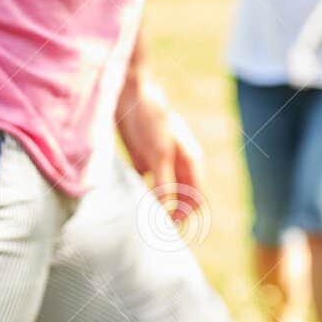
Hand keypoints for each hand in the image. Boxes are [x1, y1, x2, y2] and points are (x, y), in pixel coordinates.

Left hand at [115, 73, 203, 224]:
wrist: (130, 94)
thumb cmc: (151, 118)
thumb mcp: (159, 153)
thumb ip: (164, 181)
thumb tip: (165, 210)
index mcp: (191, 161)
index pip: (196, 197)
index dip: (183, 214)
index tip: (164, 225)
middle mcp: (178, 164)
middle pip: (181, 198)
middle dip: (171, 213)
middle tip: (151, 227)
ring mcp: (161, 162)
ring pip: (162, 193)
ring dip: (154, 206)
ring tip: (138, 219)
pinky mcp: (142, 160)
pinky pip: (144, 184)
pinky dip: (138, 194)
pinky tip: (126, 201)